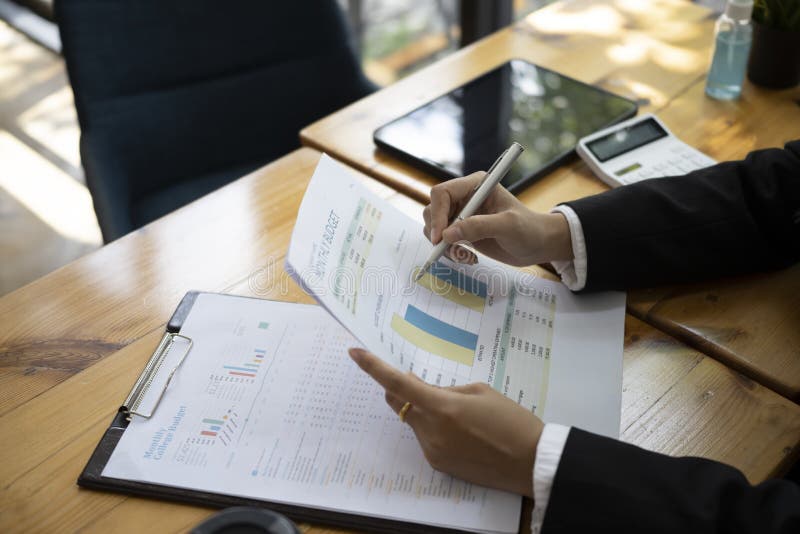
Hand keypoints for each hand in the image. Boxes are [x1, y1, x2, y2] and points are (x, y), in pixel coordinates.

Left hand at [348, 347, 542, 496]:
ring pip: (414, 421)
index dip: (372, 367)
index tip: (355, 352)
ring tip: (462, 415)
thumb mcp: (480, 392)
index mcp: (441, 406)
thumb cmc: (511, 420)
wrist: (530, 462)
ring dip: (425, 410)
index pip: (397, 383)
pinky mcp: (438, 464)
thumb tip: (425, 391)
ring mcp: (432, 450)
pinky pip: (426, 438)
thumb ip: (446, 390)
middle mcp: (430, 430)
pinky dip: (435, 429)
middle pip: (398, 403)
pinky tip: (464, 433)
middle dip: (403, 389)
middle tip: (423, 382)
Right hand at [423, 172, 572, 265]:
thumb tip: (447, 235)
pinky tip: (468, 257)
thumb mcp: (508, 226)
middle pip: (433, 209)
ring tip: (464, 256)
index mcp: (476, 185)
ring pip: (434, 227)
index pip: (443, 193)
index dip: (438, 214)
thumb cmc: (529, 230)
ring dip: (443, 246)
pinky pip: (442, 240)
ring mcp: (461, 214)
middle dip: (437, 232)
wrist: (537, 245)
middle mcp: (465, 197)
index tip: (441, 237)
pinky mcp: (461, 231)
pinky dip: (449, 252)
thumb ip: (479, 227)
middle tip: (451, 250)